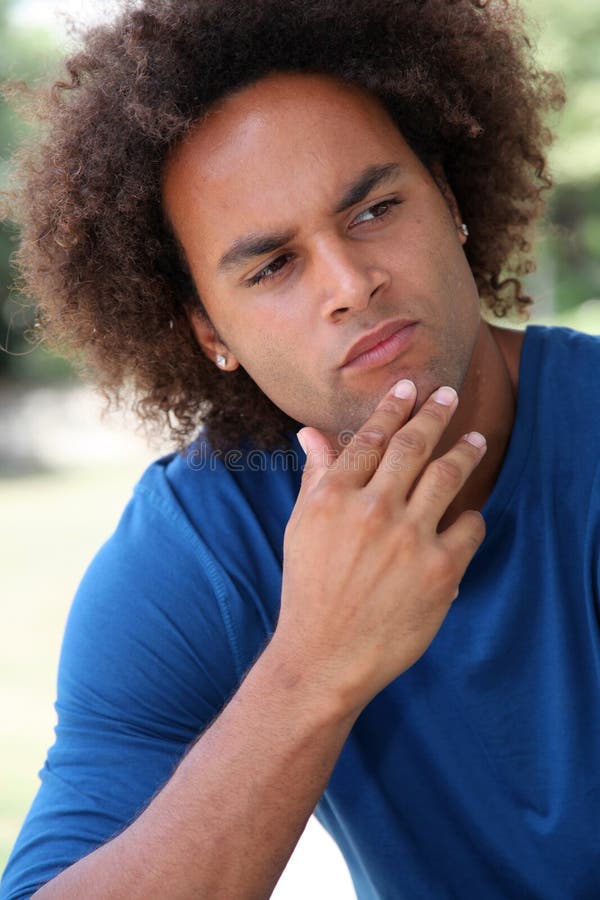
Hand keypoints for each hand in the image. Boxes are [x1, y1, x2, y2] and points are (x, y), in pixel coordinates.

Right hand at [275, 379, 485, 715]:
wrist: (325, 654)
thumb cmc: (309, 588)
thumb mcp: (302, 526)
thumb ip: (316, 476)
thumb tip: (310, 433)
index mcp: (334, 496)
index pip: (371, 437)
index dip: (393, 407)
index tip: (408, 387)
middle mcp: (372, 509)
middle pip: (413, 446)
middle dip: (435, 413)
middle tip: (449, 395)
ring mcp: (408, 538)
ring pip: (447, 476)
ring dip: (465, 452)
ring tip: (476, 440)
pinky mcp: (440, 569)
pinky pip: (469, 527)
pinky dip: (471, 518)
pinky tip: (469, 516)